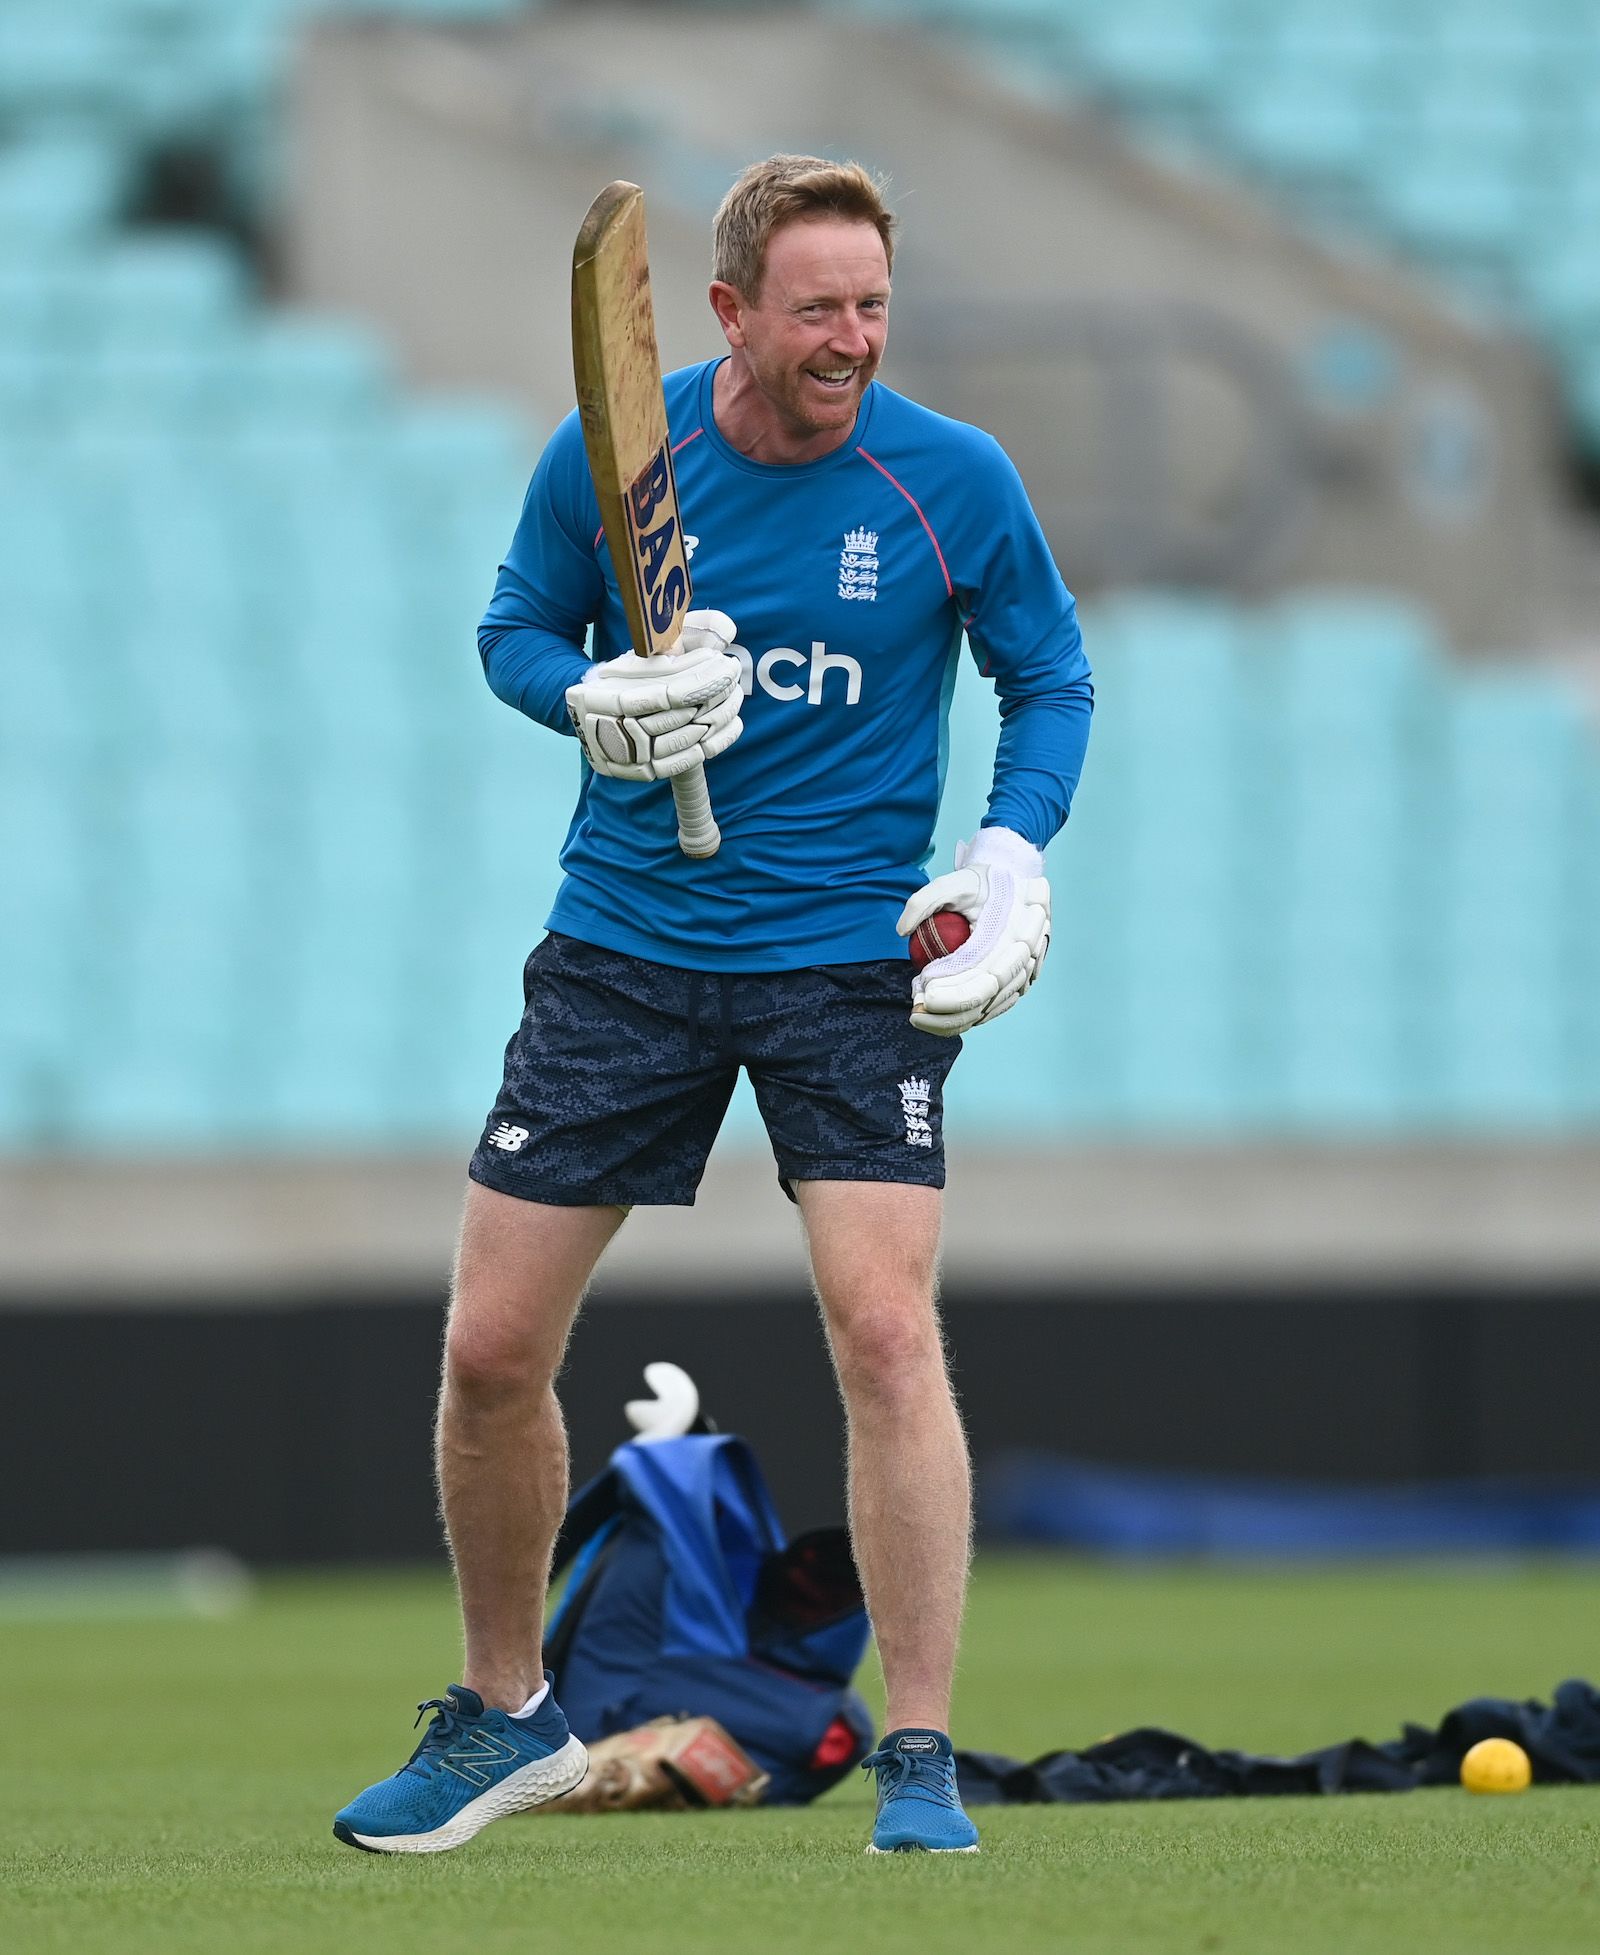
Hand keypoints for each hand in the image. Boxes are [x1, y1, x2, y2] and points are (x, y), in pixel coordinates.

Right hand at [565, 609, 742, 781]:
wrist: (585, 720)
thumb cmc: (618, 682)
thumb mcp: (637, 657)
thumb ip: (676, 642)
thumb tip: (724, 628)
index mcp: (608, 697)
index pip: (667, 692)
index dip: (702, 680)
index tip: (725, 663)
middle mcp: (617, 731)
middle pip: (680, 716)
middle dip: (716, 693)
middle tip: (733, 673)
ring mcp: (631, 756)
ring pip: (688, 738)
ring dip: (720, 714)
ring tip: (734, 693)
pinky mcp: (644, 772)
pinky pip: (688, 761)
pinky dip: (716, 742)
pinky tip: (733, 721)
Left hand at [896, 825, 1050, 1035]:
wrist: (1016, 883)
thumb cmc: (984, 882)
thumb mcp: (955, 880)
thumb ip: (924, 900)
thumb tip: (901, 931)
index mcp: (1014, 936)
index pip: (984, 979)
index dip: (955, 995)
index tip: (924, 996)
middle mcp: (1024, 961)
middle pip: (985, 1001)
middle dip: (948, 1016)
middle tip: (914, 1014)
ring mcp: (1024, 976)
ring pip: (987, 1010)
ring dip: (953, 1021)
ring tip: (920, 1017)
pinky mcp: (1017, 985)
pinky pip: (990, 1009)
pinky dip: (965, 1017)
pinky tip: (937, 1018)